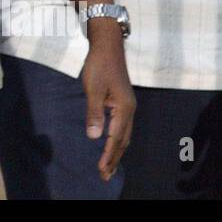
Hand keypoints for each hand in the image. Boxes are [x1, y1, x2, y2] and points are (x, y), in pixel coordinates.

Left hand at [80, 21, 135, 181]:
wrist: (108, 46)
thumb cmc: (99, 66)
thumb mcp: (93, 89)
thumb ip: (94, 113)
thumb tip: (94, 137)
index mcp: (123, 109)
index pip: (115, 138)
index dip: (108, 155)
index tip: (102, 170)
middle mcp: (129, 110)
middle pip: (123, 141)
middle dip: (114, 158)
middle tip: (106, 176)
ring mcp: (128, 106)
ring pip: (124, 135)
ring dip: (116, 151)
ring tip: (109, 166)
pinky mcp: (123, 103)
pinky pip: (123, 127)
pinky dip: (118, 140)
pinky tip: (112, 145)